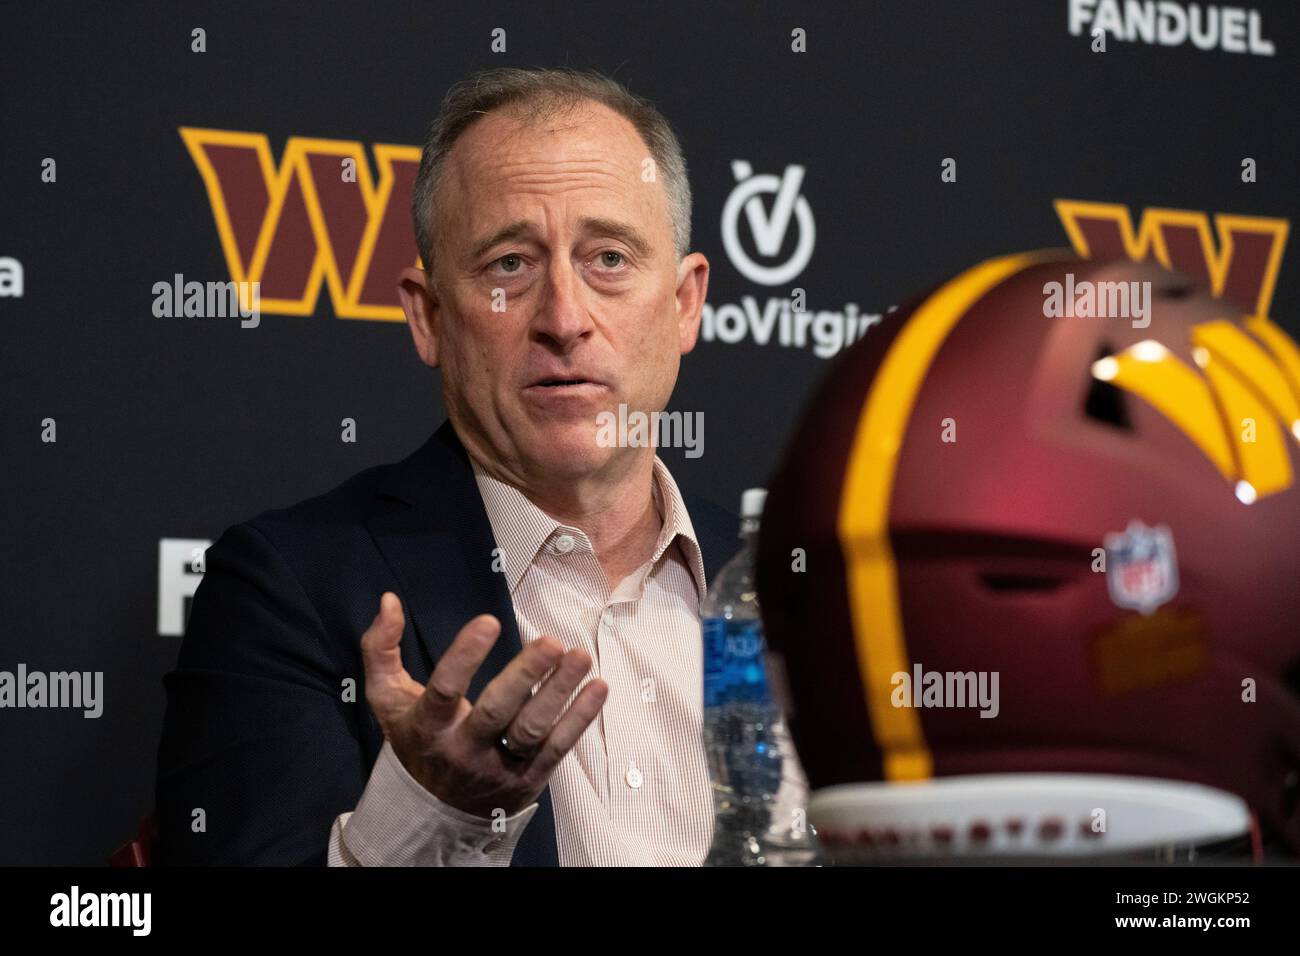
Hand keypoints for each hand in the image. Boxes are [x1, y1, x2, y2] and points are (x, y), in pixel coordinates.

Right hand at [360, 592, 607, 817]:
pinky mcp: (528, 778)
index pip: (445, 690)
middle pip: (497, 712)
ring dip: (560, 693)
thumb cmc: (417, 739)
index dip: (464, 657)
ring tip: (580, 656)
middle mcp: (465, 749)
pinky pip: (557, 748)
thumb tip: (390, 600)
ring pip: (532, 730)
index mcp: (429, 726)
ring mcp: (500, 766)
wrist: (435, 812)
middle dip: (525, 676)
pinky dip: (579, 718)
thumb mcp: (388, 699)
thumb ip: (380, 649)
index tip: (488, 621)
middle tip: (551, 642)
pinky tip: (598, 687)